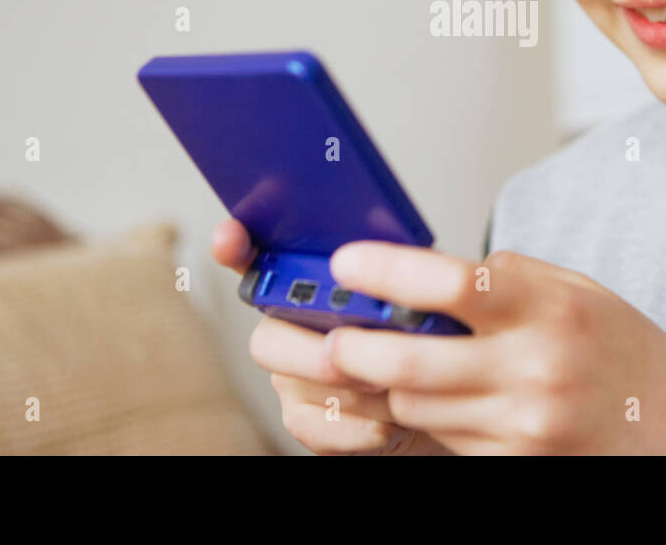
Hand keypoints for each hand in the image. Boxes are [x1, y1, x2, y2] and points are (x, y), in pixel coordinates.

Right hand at [211, 218, 450, 454]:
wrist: (437, 397)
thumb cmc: (421, 335)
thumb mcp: (418, 291)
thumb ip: (402, 269)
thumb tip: (404, 258)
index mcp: (311, 284)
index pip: (259, 257)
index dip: (236, 247)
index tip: (229, 237)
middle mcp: (289, 328)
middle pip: (267, 339)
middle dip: (309, 350)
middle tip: (348, 351)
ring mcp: (292, 375)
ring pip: (296, 384)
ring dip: (354, 389)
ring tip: (395, 386)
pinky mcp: (305, 418)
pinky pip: (313, 427)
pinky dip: (355, 429)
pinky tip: (386, 424)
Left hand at [319, 242, 665, 454]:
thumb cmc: (627, 355)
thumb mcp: (578, 291)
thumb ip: (508, 277)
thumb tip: (426, 270)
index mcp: (549, 307)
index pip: (452, 282)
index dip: (386, 270)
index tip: (347, 263)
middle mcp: (534, 367)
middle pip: (410, 363)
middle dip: (353, 349)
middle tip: (331, 334)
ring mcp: (523, 423)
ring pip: (415, 408)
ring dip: (386, 388)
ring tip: (380, 363)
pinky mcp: (514, 462)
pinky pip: (442, 440)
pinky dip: (425, 420)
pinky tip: (430, 400)